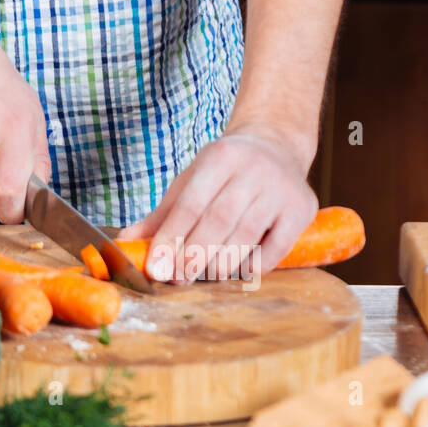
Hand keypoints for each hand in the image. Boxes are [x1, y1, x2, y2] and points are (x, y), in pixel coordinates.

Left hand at [120, 124, 316, 282]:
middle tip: (178, 279)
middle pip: (218, 222)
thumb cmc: (226, 171)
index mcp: (221, 157)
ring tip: (206, 274)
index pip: (191, 204)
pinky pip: (275, 249)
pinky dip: (252, 266)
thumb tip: (126, 242)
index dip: (171, 239)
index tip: (156, 268)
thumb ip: (162, 214)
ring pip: (245, 237)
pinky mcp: (301, 209)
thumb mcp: (192, 181)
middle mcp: (254, 169)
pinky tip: (238, 269)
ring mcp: (281, 189)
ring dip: (220, 265)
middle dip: (193, 256)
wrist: (277, 147)